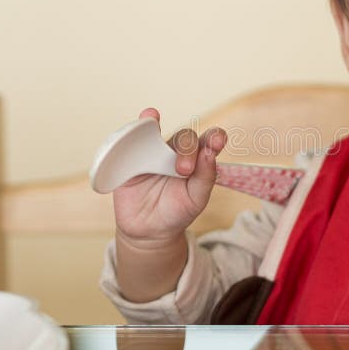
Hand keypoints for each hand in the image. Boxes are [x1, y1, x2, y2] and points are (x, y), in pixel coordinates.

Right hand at [113, 108, 227, 244]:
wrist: (148, 231)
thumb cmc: (177, 212)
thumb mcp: (196, 199)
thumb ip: (206, 177)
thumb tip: (209, 153)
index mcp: (197, 160)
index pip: (208, 141)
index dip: (214, 136)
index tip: (216, 142)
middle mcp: (176, 152)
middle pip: (184, 137)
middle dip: (186, 148)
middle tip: (183, 170)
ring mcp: (153, 153)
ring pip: (157, 131)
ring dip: (155, 123)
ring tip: (153, 119)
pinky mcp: (132, 159)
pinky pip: (131, 139)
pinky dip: (135, 127)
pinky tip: (141, 118)